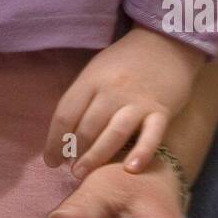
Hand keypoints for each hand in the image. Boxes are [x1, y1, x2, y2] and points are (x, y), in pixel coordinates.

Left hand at [43, 26, 204, 176]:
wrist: (165, 42)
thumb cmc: (125, 61)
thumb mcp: (97, 70)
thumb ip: (83, 97)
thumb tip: (64, 132)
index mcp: (91, 79)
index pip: (66, 114)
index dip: (54, 140)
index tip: (51, 160)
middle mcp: (112, 90)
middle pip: (87, 126)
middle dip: (74, 152)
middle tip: (70, 171)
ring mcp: (137, 101)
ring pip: (114, 133)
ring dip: (96, 157)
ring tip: (84, 174)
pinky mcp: (161, 110)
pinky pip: (151, 134)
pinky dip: (142, 152)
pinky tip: (131, 169)